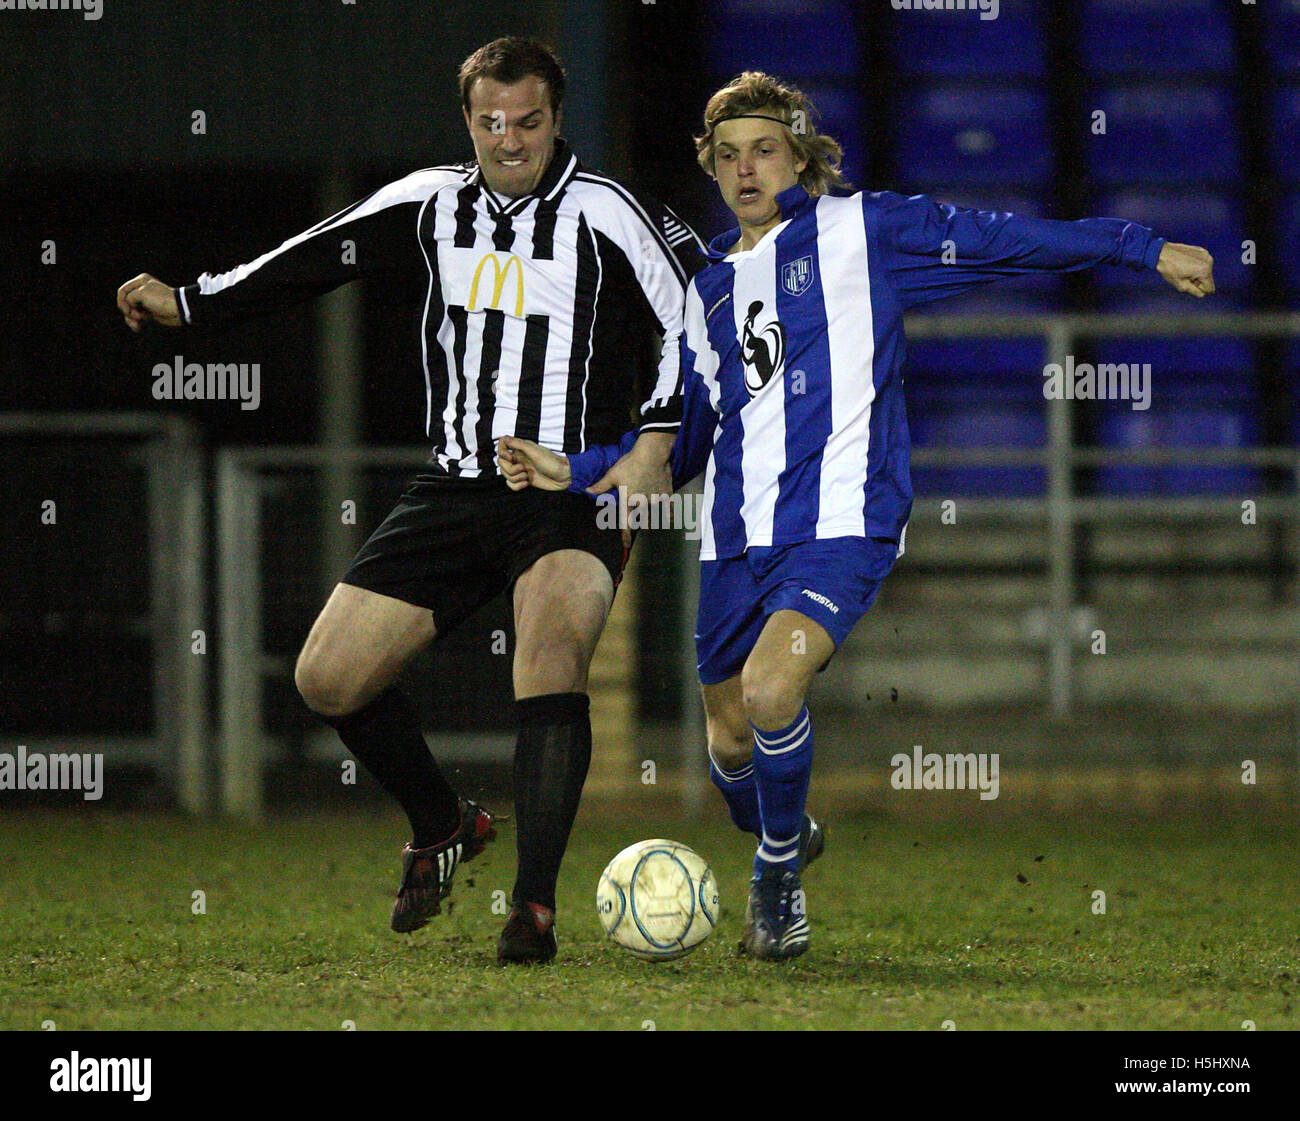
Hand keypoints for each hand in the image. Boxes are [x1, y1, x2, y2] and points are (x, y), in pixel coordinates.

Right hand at [117, 274, 181, 331]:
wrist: (179, 310)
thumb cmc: (162, 300)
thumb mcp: (141, 293)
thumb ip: (129, 298)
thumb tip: (130, 308)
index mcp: (140, 281)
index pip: (122, 291)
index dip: (122, 302)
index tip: (128, 311)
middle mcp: (141, 291)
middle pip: (125, 302)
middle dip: (127, 312)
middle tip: (137, 317)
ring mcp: (145, 302)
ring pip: (130, 312)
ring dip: (130, 319)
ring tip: (137, 325)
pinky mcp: (149, 313)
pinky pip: (137, 318)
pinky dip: (135, 323)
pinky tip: (138, 328)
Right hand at [496, 436, 570, 490]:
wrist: (563, 476)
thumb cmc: (551, 462)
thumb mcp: (534, 451)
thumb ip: (518, 443)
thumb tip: (503, 437)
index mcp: (520, 449)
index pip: (502, 446)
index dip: (501, 452)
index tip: (510, 457)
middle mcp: (519, 458)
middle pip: (501, 464)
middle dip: (511, 469)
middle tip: (524, 468)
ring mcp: (521, 470)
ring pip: (506, 475)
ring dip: (516, 478)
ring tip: (528, 476)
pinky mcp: (524, 480)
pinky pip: (511, 485)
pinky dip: (517, 486)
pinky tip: (527, 483)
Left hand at [588, 432, 674, 547]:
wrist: (651, 454)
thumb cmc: (630, 464)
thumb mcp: (612, 475)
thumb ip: (601, 486)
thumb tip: (587, 491)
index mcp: (629, 502)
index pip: (626, 524)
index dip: (626, 536)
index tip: (626, 546)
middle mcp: (642, 505)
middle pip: (641, 520)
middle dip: (639, 524)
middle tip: (637, 524)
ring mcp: (655, 500)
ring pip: (653, 515)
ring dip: (651, 519)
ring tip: (650, 522)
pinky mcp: (666, 494)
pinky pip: (669, 507)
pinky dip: (669, 514)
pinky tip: (671, 520)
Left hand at [1156, 243, 1214, 297]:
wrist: (1162, 252)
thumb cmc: (1169, 269)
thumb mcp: (1180, 284)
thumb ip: (1193, 291)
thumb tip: (1202, 295)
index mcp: (1204, 271)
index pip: (1209, 289)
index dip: (1198, 289)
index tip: (1188, 283)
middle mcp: (1209, 261)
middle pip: (1208, 280)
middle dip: (1197, 281)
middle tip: (1184, 276)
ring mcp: (1206, 254)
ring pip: (1205, 272)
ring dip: (1196, 274)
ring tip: (1184, 269)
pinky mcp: (1202, 250)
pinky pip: (1203, 264)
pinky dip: (1196, 266)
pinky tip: (1185, 263)